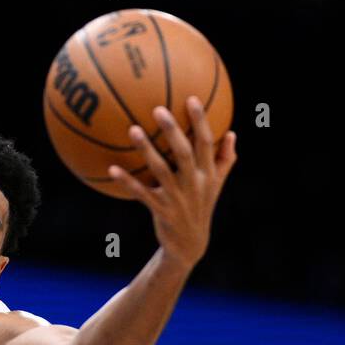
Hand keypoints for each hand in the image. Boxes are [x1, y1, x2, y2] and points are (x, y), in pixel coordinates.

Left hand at [108, 96, 236, 271]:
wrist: (190, 246)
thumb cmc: (201, 207)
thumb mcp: (216, 185)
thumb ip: (224, 160)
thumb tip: (232, 133)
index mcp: (208, 175)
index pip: (206, 143)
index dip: (200, 121)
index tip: (191, 98)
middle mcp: (194, 185)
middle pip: (184, 153)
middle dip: (172, 130)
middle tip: (158, 109)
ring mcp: (177, 199)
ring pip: (160, 170)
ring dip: (146, 150)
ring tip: (133, 130)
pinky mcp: (161, 211)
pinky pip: (142, 193)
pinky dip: (127, 182)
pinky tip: (112, 168)